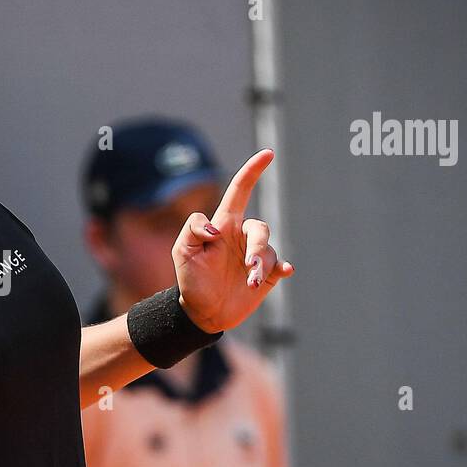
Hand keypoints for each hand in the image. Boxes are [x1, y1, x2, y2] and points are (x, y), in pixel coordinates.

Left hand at [171, 148, 295, 333]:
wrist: (202, 312)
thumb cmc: (190, 278)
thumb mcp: (181, 251)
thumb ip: (193, 229)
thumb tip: (216, 228)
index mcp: (225, 224)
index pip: (239, 191)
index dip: (252, 171)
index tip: (267, 154)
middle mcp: (243, 236)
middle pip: (261, 228)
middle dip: (257, 245)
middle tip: (248, 267)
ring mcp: (256, 256)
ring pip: (269, 250)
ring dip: (261, 266)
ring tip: (251, 282)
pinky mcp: (268, 275)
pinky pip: (282, 265)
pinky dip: (284, 267)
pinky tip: (285, 271)